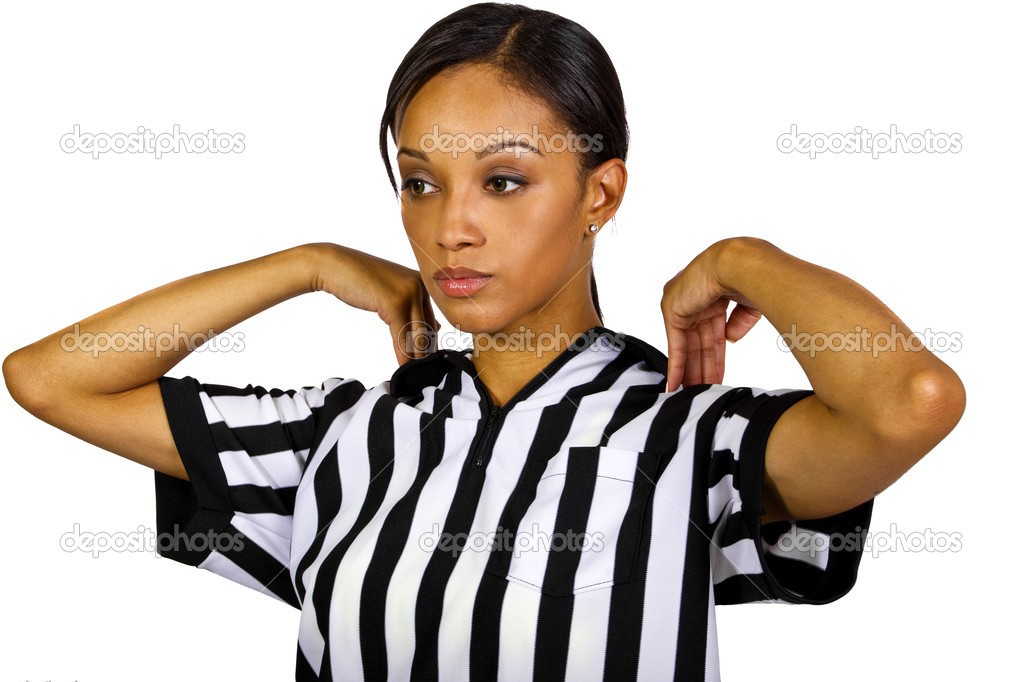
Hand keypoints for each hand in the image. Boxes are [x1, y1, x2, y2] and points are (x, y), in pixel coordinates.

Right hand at [310, 243, 438, 364]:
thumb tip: (436, 329)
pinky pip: (403, 336)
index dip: (429, 343)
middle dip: (424, 353)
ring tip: (413, 373)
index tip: (425, 360)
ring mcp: (409, 294)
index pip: (432, 319)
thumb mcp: (391, 291)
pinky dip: (403, 355)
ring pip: (418, 334)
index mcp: (421, 281)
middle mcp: (420, 286)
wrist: (334, 266)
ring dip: (415, 358)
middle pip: (428, 328)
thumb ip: (413, 306)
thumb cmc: (359, 279)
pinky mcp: (395, 304)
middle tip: (421, 372)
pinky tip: (402, 366)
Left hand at [660, 240, 762, 391]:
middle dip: (701, 369)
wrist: (741, 264)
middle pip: (698, 343)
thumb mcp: (748, 306)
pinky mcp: (673, 310)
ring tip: (693, 394)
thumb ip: (738, 324)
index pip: (711, 334)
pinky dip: (676, 365)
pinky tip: (676, 384)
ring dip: (691, 372)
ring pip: (687, 347)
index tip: (716, 377)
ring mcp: (682, 304)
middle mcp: (694, 299)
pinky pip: (676, 344)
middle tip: (701, 391)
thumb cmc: (753, 276)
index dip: (714, 357)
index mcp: (712, 295)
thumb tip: (729, 340)